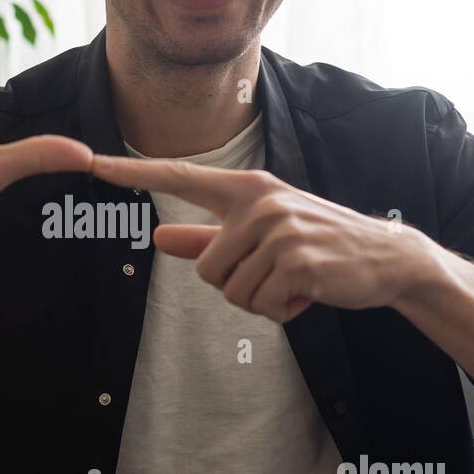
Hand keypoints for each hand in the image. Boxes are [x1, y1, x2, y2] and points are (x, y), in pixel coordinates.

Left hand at [91, 155, 435, 321]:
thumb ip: (205, 236)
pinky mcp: (298, 261)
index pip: (179, 175)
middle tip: (275, 276)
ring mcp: (280, 230)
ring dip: (260, 301)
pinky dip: (282, 311)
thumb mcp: (260, 233)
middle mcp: (260, 202)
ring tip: (293, 282)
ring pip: (231, 291)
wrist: (382, 259)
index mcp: (246, 188)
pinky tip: (307, 293)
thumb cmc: (315, 244)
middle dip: (236, 286)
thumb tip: (157, 236)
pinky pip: (261, 305)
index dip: (132, 172)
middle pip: (205, 268)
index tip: (90, 162)